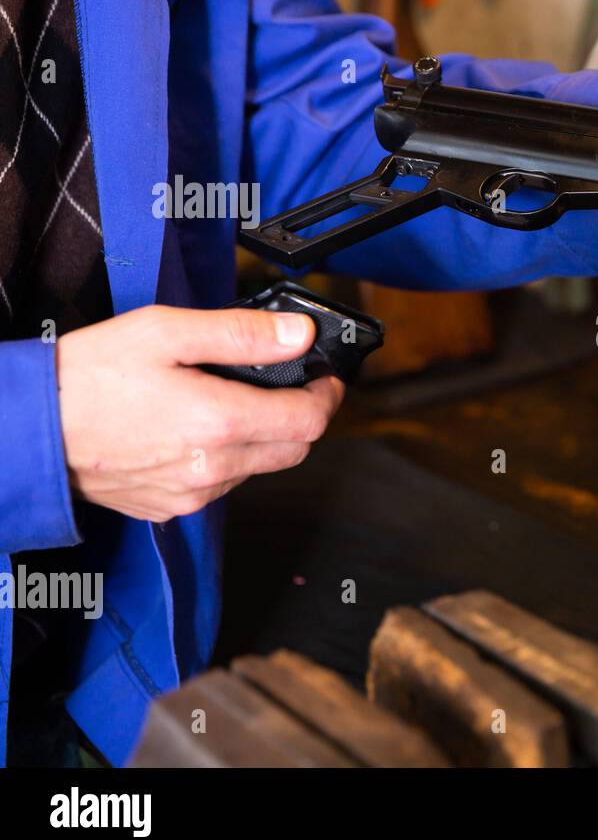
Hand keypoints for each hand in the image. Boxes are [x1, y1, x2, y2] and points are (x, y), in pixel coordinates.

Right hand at [56, 306, 344, 522]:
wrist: (27, 430)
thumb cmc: (87, 377)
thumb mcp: (165, 332)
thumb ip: (241, 334)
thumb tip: (298, 334)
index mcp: (219, 422)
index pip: (309, 421)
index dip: (326, 395)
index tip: (324, 376)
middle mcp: (213, 467)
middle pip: (294, 449)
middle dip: (300, 416)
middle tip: (287, 384)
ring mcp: (192, 494)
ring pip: (259, 467)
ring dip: (262, 437)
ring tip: (230, 401)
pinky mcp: (171, 507)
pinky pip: (222, 484)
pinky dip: (226, 457)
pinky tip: (196, 429)